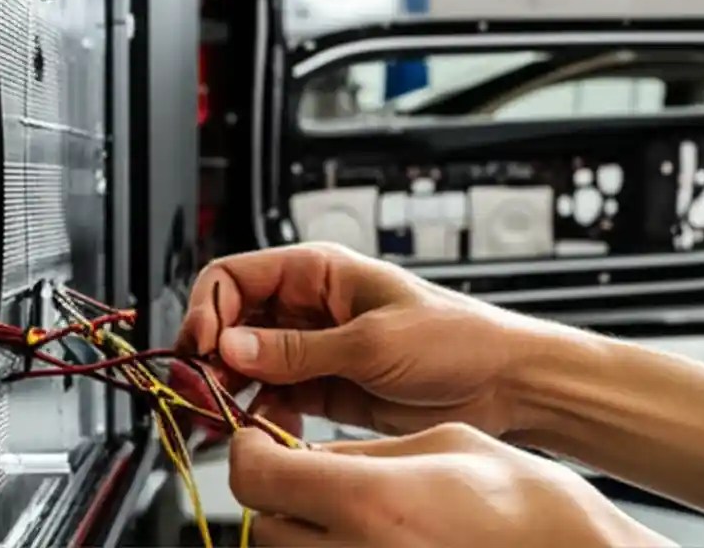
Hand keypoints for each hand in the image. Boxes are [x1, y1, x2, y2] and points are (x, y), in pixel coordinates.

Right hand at [178, 243, 579, 436]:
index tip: (202, 349)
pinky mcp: (323, 387)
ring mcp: (312, 348)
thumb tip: (232, 347)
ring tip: (224, 421)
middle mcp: (307, 306)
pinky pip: (272, 398)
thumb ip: (297, 349)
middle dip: (209, 358)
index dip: (208, 311)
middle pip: (230, 323)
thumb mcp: (371, 341)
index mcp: (317, 272)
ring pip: (245, 365)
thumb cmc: (456, 338)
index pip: (233, 279)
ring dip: (229, 392)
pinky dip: (261, 415)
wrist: (503, 383)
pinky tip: (269, 431)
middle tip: (199, 393)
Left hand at [229, 423, 672, 547]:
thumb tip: (304, 457)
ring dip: (300, 532)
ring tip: (352, 513)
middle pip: (261, 525)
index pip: (253, 477)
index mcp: (367, 502)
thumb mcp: (436, 444)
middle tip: (313, 478)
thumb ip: (356, 453)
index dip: (250, 452)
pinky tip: (370, 538)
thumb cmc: (519, 499)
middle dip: (276, 497)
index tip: (263, 441)